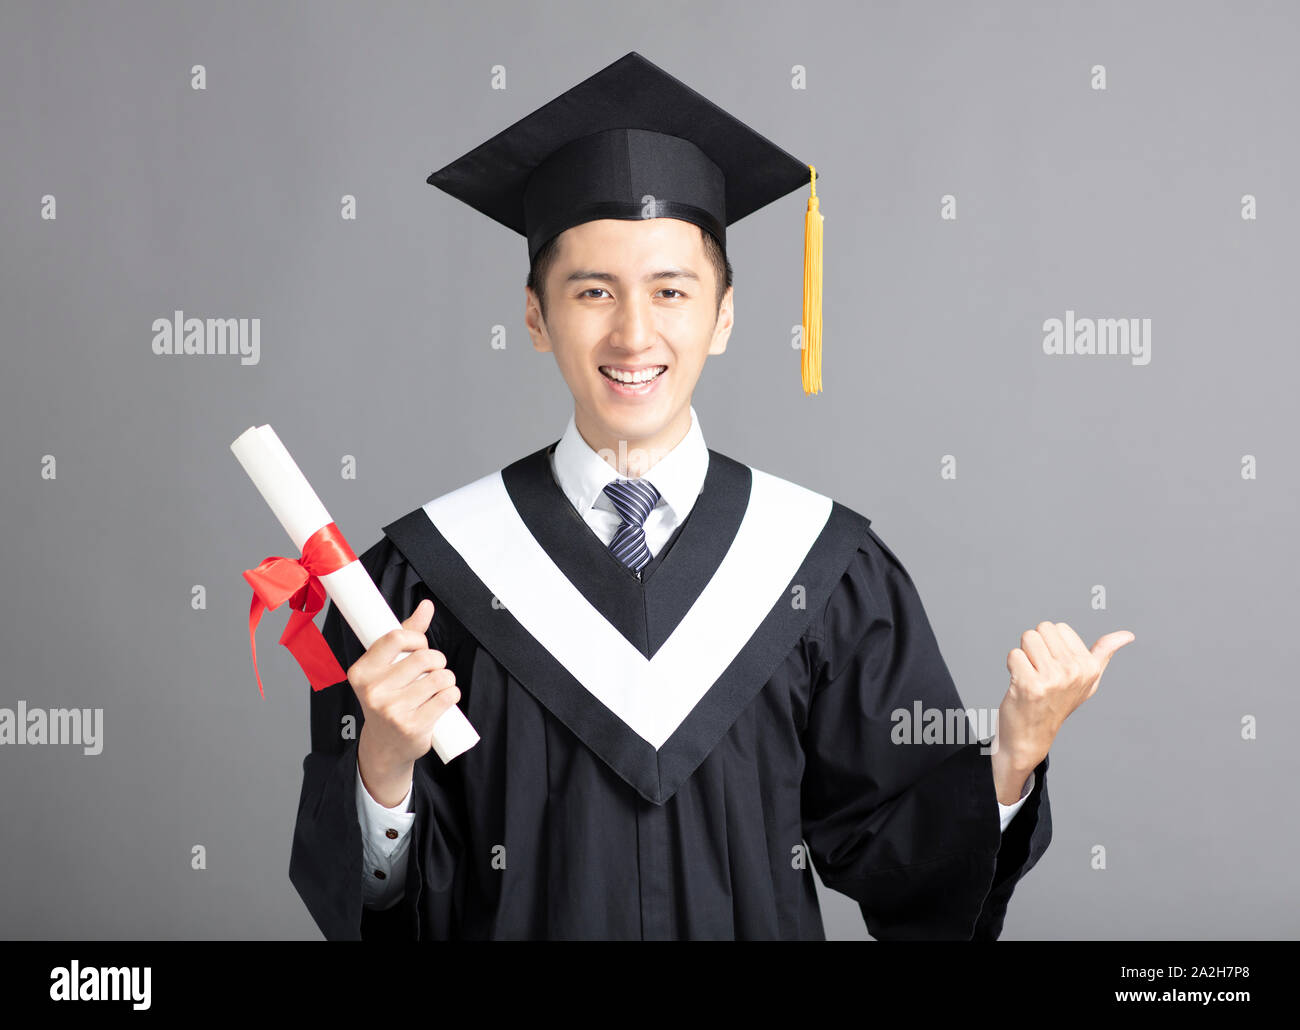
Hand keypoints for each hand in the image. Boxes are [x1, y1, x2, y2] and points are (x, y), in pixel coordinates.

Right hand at [352, 599, 460, 806]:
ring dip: (447, 679)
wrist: (385, 746)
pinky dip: (452, 694)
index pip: (397, 638)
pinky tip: (444, 699)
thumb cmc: (388, 700)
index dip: (417, 639)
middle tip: (433, 671)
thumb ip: (407, 634)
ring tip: (438, 687)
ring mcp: (393, 711)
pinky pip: (447, 697)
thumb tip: (426, 605)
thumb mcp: (387, 668)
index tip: (420, 647)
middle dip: (437, 661)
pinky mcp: (413, 727)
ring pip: (440, 677)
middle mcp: (373, 691)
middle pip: (424, 657)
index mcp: (362, 673)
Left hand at [990, 621, 1133, 801]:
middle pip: (1042, 629)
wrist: (1031, 736)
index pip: (1059, 627)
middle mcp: (1075, 672)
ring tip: (1030, 676)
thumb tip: (1127, 635)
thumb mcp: (1088, 679)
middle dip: (1036, 647)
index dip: (1050, 645)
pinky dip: (1012, 667)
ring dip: (1023, 655)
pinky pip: (1014, 654)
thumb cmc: (1057, 703)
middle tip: (1039, 672)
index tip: (1054, 667)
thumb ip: (1104, 653)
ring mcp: (1053, 679)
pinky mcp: (1030, 685)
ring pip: (1028, 638)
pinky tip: (1019, 685)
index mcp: (1090, 666)